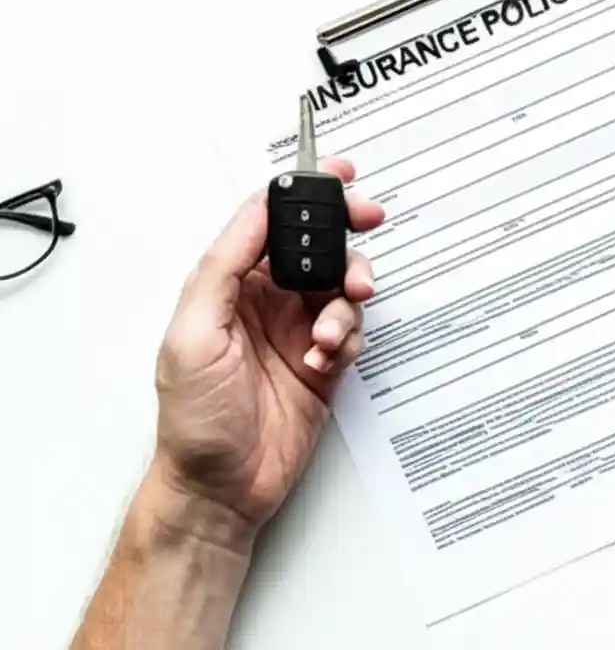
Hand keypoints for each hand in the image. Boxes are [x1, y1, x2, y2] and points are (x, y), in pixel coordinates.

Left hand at [151, 158, 384, 542]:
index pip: (271, 223)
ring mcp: (297, 332)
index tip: (340, 178)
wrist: (221, 488)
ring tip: (328, 332)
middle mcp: (266, 303)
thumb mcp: (194, 332)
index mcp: (229, 286)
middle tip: (369, 225)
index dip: (306, 196)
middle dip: (346, 238)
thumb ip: (225, 266)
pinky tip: (324, 362)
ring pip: (342, 290)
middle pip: (318, 250)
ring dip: (346, 300)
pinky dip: (347, 340)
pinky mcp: (324, 364)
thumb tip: (257, 211)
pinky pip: (351, 332)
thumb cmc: (195, 419)